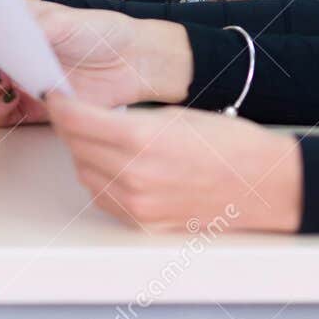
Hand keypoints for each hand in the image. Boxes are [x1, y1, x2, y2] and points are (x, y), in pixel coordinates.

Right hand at [0, 1, 192, 123]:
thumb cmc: (103, 33)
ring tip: (4, 83)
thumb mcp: (67, 21)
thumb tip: (9, 31)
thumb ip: (36, 27)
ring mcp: (24, 81)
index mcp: (21, 28)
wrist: (132, 63)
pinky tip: (11, 104)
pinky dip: (0, 112)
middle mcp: (18, 55)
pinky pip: (4, 116)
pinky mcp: (33, 107)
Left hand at [48, 97, 302, 232]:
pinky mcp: (142, 223)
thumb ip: (130, 120)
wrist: (263, 186)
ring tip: (96, 136)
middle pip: (76, 147)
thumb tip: (97, 119)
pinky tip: (111, 164)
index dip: (60, 104)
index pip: (78, 121)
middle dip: (70, 126)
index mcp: (142, 140)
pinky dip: (99, 179)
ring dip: (82, 153)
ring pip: (84, 174)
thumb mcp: (176, 116)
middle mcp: (134, 177)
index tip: (55, 94)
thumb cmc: (231, 146)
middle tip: (71, 111)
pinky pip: (103, 198)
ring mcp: (136, 205)